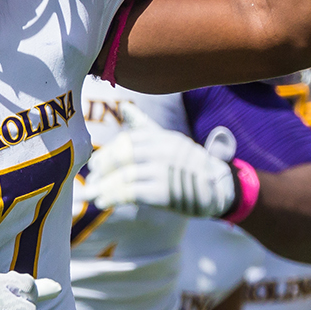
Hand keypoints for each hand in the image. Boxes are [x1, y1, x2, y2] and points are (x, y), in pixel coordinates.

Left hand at [83, 104, 235, 217]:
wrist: (220, 189)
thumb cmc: (189, 165)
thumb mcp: (170, 141)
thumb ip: (144, 127)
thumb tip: (124, 107)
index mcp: (164, 137)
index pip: (129, 140)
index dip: (109, 152)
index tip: (95, 164)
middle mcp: (164, 151)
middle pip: (124, 156)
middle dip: (103, 168)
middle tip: (90, 179)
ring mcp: (166, 171)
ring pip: (125, 176)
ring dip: (103, 186)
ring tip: (90, 194)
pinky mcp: (166, 193)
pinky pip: (132, 193)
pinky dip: (114, 197)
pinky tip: (103, 202)